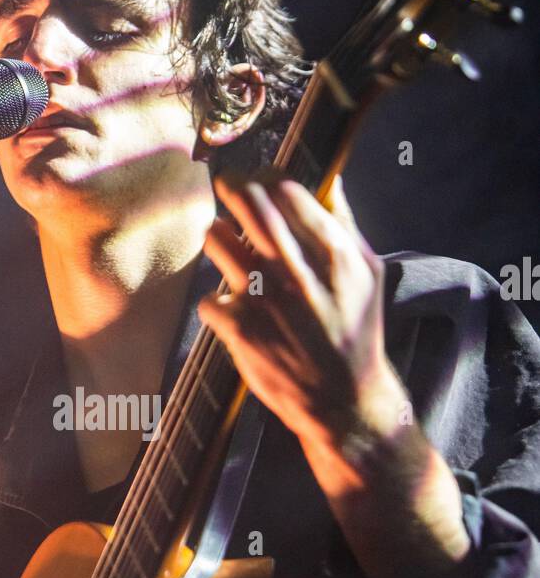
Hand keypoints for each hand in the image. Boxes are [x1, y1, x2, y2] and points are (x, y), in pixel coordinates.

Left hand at [199, 171, 406, 453]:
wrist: (345, 401)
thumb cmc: (356, 333)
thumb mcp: (368, 276)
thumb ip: (346, 227)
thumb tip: (332, 183)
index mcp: (334, 254)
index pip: (287, 190)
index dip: (265, 176)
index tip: (258, 178)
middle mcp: (299, 272)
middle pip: (250, 203)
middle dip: (233, 185)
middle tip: (228, 183)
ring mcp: (267, 300)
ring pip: (218, 240)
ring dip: (217, 235)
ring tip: (223, 241)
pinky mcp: (242, 331)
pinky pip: (209, 298)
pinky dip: (216, 302)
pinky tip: (231, 309)